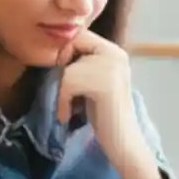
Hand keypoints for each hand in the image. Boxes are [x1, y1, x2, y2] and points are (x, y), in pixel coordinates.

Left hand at [56, 30, 148, 170]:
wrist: (122, 142)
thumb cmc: (103, 114)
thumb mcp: (92, 80)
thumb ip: (83, 61)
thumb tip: (56, 46)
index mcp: (114, 51)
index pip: (79, 36)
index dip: (66, 55)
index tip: (68, 80)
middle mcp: (116, 54)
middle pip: (71, 47)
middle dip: (63, 71)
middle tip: (69, 94)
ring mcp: (112, 68)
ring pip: (68, 69)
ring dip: (62, 91)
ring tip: (70, 107)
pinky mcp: (105, 84)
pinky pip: (69, 82)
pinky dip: (63, 101)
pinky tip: (68, 114)